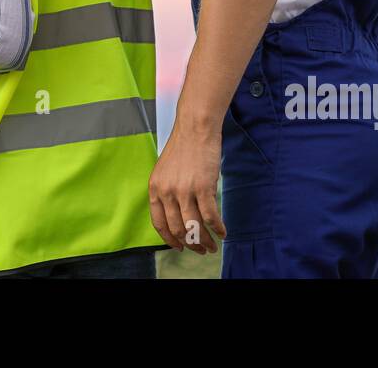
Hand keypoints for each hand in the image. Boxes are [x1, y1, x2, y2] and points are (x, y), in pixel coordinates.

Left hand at [148, 124, 225, 253]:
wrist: (195, 127)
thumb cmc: (184, 147)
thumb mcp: (165, 171)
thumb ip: (167, 191)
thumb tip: (177, 215)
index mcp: (155, 188)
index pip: (159, 223)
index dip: (170, 239)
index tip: (180, 247)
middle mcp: (167, 192)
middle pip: (177, 229)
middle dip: (190, 244)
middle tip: (200, 250)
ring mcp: (184, 191)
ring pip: (194, 227)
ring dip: (204, 241)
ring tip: (212, 246)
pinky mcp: (203, 187)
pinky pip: (210, 217)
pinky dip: (217, 228)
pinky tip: (222, 232)